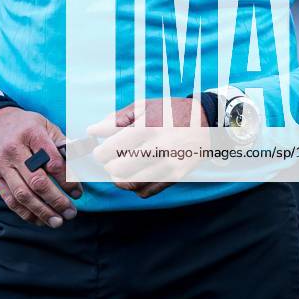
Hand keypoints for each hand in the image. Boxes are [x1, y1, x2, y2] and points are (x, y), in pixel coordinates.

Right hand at [0, 106, 82, 227]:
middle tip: (71, 212)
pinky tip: (39, 219)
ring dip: (42, 212)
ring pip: (23, 195)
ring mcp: (3, 165)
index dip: (67, 180)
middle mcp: (15, 150)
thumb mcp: (44, 124)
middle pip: (37, 181)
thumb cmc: (23, 125)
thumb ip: (61, 142)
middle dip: (56, 200)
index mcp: (32, 133)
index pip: (52, 162)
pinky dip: (25, 213)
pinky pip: (10, 200)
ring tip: (57, 221)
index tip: (78, 192)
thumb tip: (80, 158)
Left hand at [88, 98, 208, 199]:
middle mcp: (157, 149)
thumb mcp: (144, 106)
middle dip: (109, 166)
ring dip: (120, 179)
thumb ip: (116, 119)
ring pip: (130, 185)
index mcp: (146, 128)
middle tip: (113, 159)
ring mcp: (167, 165)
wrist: (206, 122)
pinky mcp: (175, 178)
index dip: (99, 153)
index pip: (109, 151)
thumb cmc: (170, 112)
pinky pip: (145, 192)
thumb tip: (93, 131)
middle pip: (117, 171)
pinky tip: (139, 173)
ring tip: (124, 167)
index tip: (101, 150)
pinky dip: (136, 187)